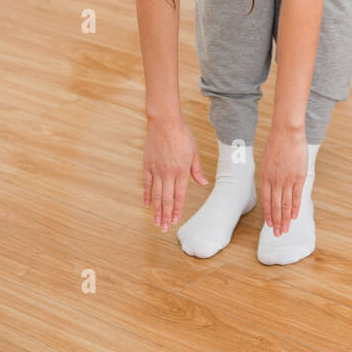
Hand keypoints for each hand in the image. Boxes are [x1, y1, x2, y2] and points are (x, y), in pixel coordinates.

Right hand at [143, 116, 207, 231]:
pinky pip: (147, 184)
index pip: (180, 195)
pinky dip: (147, 196)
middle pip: (167, 199)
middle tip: (164, 228)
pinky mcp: (148, 165)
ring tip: (157, 222)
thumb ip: (197, 169)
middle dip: (167, 215)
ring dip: (157, 210)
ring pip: (157, 195)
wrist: (165, 123)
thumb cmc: (182, 135)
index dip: (178, 209)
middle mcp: (168, 173)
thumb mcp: (194, 151)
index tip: (176, 220)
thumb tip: (203, 182)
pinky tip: (148, 205)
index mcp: (181, 171)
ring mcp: (156, 170)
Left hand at [261, 124, 307, 236]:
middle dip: (276, 222)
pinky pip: (297, 196)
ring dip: (285, 219)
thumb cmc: (276, 144)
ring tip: (285, 230)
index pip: (266, 201)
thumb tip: (270, 188)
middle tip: (277, 234)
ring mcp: (287, 180)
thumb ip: (269, 176)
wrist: (287, 132)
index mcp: (265, 177)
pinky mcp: (299, 176)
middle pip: (276, 206)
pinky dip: (296, 208)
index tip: (269, 225)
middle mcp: (275, 181)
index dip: (268, 215)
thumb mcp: (267, 161)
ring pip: (286, 205)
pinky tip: (295, 216)